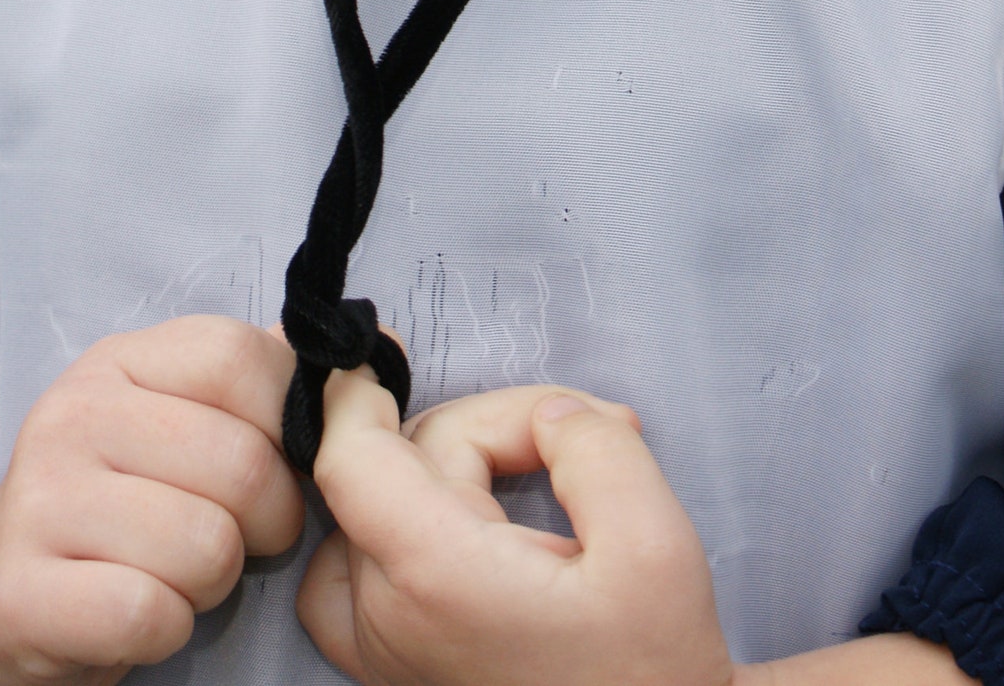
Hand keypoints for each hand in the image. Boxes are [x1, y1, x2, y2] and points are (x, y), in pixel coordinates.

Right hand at [0, 315, 302, 681]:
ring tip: (176, 575)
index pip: (241, 360)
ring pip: (207, 548)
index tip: (284, 465)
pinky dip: (166, 630)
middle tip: (234, 539)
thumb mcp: (176, 419)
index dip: (291, 424)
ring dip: (213, 583)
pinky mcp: (18, 593)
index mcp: (118, 360)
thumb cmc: (118, 505)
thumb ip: (258, 384)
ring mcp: (38, 501)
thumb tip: (361, 359)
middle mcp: (71, 414)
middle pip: (241, 464)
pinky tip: (138, 615)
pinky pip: (151, 615)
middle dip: (266, 522)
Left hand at [297, 372, 733, 685]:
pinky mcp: (389, 676)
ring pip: (369, 515)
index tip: (380, 350)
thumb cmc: (651, 671)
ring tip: (530, 481)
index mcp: (438, 577)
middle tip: (588, 442)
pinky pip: (354, 577)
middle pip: (398, 466)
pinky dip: (393, 531)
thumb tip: (551, 416)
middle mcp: (388, 619)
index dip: (356, 393)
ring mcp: (380, 657)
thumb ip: (595, 447)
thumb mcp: (655, 544)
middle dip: (490, 430)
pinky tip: (460, 524)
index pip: (349, 457)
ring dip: (435, 475)